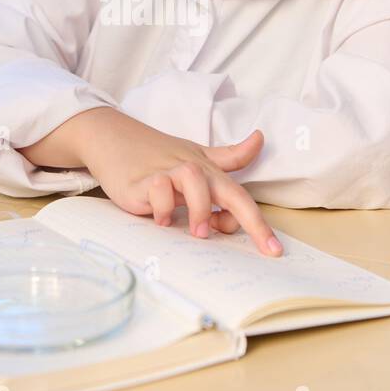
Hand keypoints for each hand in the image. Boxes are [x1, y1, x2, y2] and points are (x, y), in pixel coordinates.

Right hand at [73, 108, 282, 256]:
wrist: (114, 139)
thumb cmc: (158, 153)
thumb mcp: (196, 154)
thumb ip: (228, 157)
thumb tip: (260, 140)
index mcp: (208, 170)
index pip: (241, 196)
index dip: (260, 224)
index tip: (275, 251)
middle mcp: (194, 170)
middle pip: (231, 193)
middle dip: (253, 222)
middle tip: (266, 248)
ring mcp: (168, 174)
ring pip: (195, 183)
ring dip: (201, 210)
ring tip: (198, 232)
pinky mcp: (143, 181)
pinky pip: (159, 192)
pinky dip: (162, 207)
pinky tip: (158, 218)